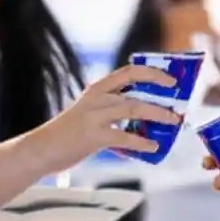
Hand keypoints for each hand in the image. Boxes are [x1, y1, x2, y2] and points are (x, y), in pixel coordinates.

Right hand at [28, 66, 180, 171]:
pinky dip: (142, 142)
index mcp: (97, 89)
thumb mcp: (89, 112)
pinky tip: (153, 147)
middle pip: (135, 88)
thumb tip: (145, 116)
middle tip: (178, 104)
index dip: (153, 73)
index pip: (129, 71)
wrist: (41, 149)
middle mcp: (97, 98)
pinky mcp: (93, 136)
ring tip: (174, 122)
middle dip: (160, 93)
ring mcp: (94, 116)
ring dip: (157, 115)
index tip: (171, 80)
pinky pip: (124, 137)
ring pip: (133, 108)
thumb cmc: (68, 133)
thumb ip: (112, 109)